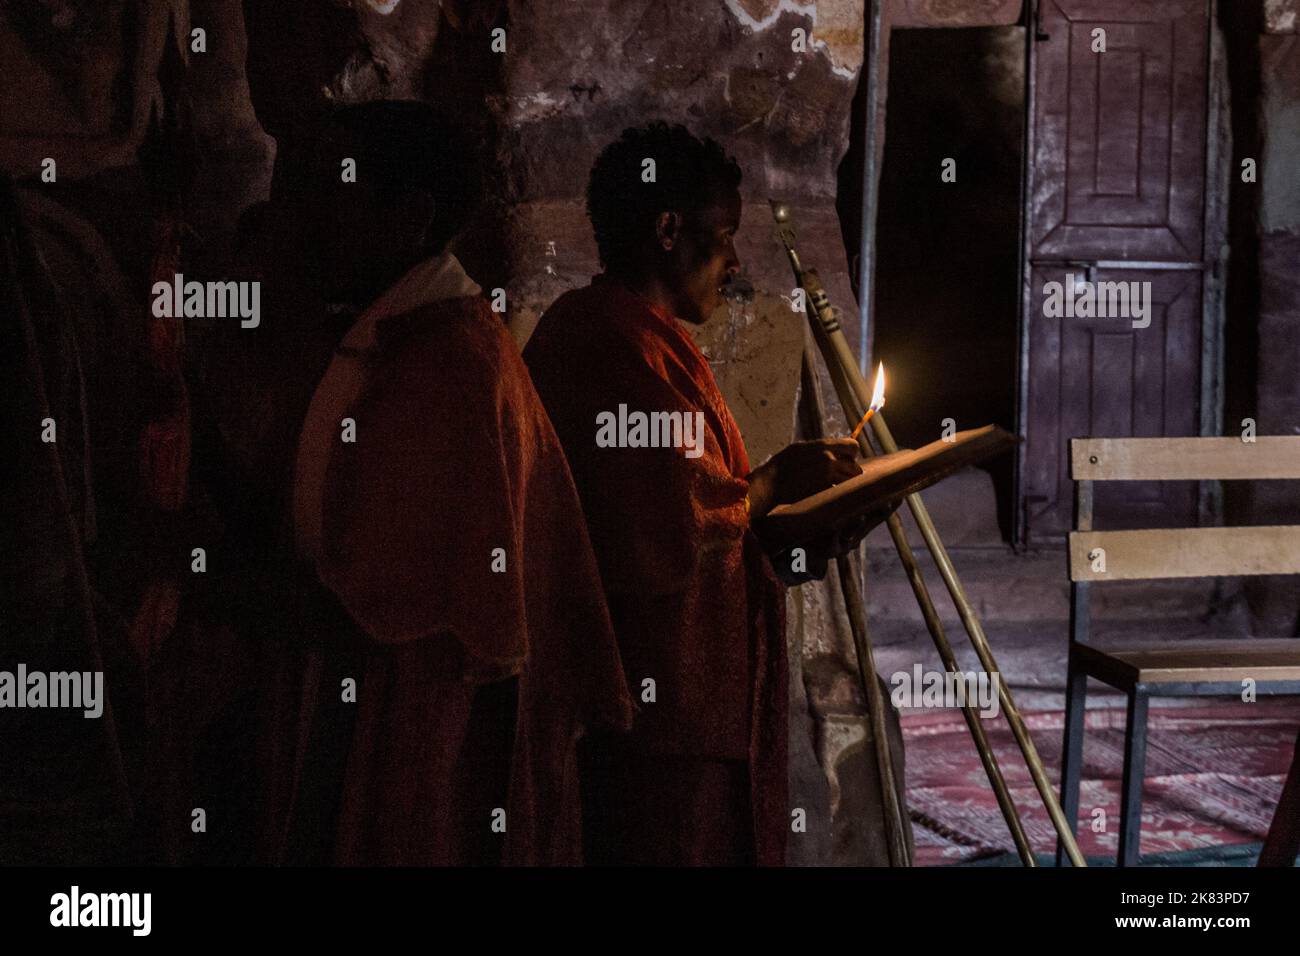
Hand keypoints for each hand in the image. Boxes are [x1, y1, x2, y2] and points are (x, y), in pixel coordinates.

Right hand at [745, 438, 860, 517]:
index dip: (852, 455)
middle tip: (839, 477)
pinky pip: (839, 491)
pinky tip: (823, 491)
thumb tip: (833, 451)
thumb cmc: (782, 465)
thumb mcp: (801, 448)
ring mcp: (828, 474)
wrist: (770, 482)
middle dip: (850, 473)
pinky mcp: (824, 488)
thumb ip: (819, 449)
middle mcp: (829, 458)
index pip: (853, 446)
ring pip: (850, 481)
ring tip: (831, 485)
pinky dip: (835, 492)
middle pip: (855, 468)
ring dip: (844, 484)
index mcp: (823, 446)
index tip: (845, 461)